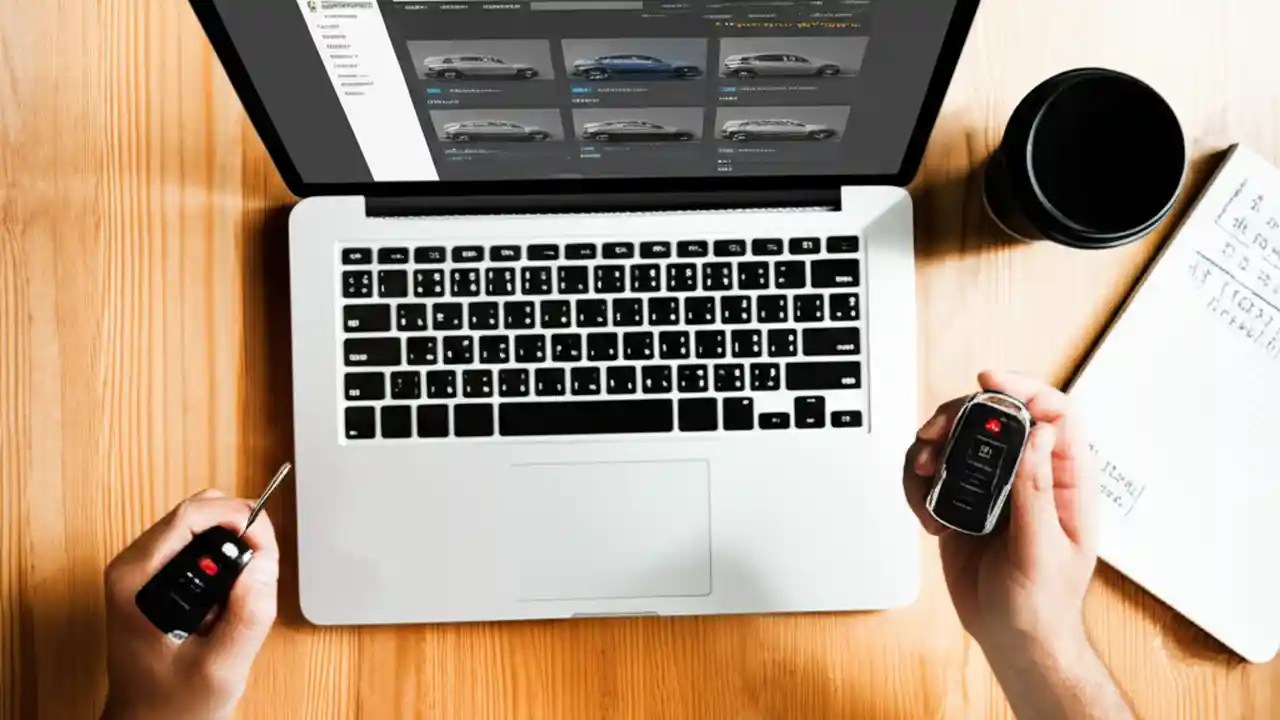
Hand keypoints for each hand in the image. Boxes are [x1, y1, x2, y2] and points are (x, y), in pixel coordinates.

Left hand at [101, 490, 278, 719]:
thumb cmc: (173, 703)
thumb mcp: (221, 668)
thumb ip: (247, 615)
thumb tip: (262, 561)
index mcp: (136, 580)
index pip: (193, 515)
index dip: (240, 518)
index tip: (268, 547)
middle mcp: (133, 566)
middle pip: (199, 512)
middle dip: (242, 534)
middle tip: (263, 573)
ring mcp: (143, 569)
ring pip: (203, 524)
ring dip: (235, 549)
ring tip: (244, 595)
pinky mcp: (156, 575)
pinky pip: (200, 545)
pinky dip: (226, 561)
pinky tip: (229, 600)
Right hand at [903, 370, 1098, 661]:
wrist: (1013, 639)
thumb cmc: (1042, 605)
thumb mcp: (1044, 552)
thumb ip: (1037, 492)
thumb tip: (1040, 433)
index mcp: (1063, 480)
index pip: (1052, 413)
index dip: (1023, 388)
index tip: (988, 382)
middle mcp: (1028, 475)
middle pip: (993, 416)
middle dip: (957, 417)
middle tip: (932, 436)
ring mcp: (993, 488)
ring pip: (957, 440)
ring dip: (931, 450)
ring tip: (923, 476)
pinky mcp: (963, 503)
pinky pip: (934, 474)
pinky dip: (919, 485)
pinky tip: (927, 513)